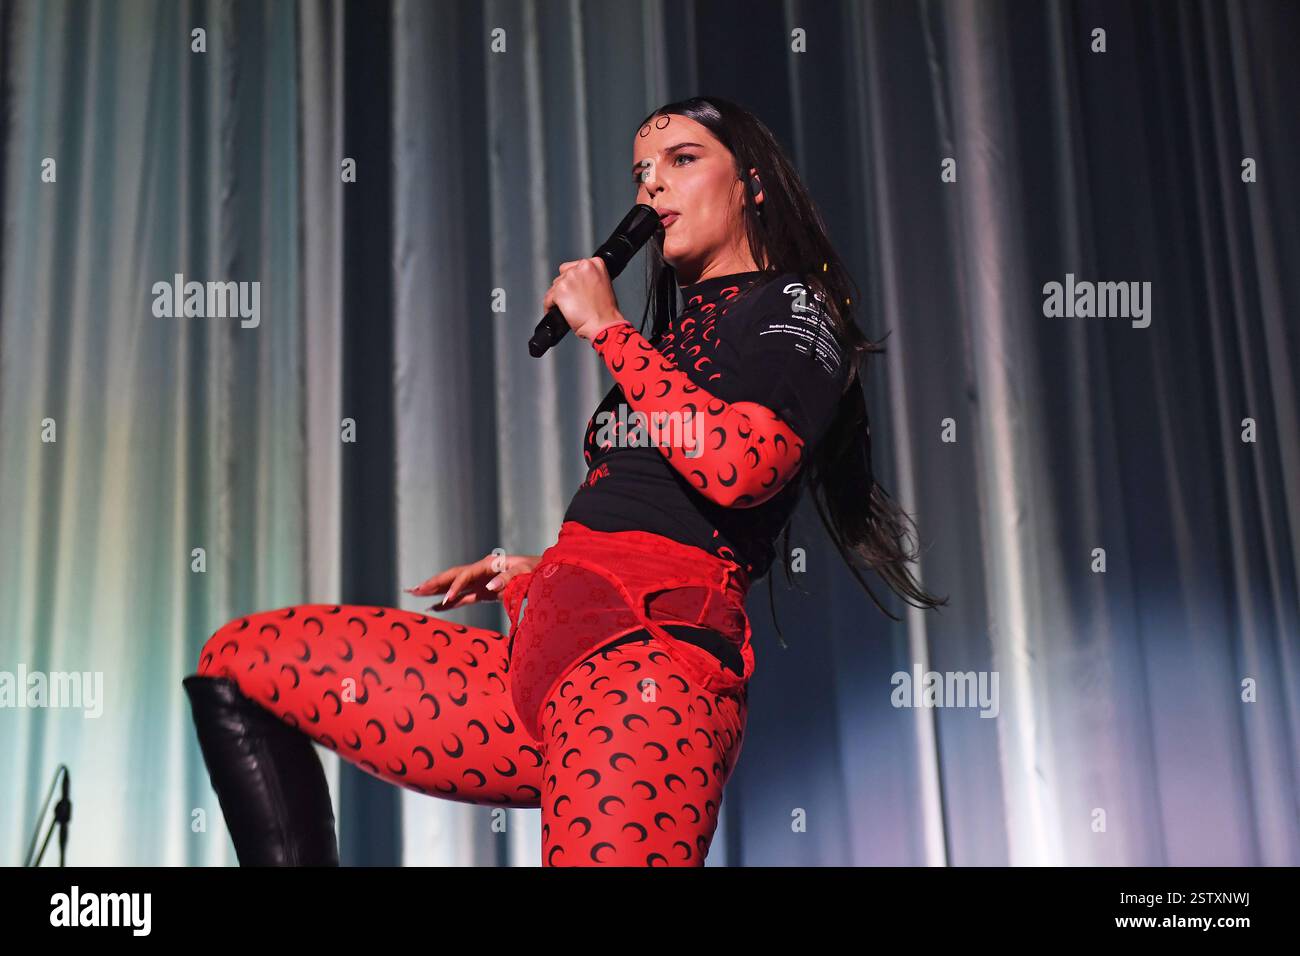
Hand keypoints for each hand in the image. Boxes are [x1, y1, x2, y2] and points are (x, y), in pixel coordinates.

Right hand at [404, 552, 542, 609]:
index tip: (446, 600)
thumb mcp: (525, 572)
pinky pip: (463, 598)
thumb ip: (508, 579)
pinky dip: (449, 603)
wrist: (545, 573)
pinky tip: (436, 607)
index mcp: (488, 565)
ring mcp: (481, 582)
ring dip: (435, 591)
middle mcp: (481, 571)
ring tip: (415, 593)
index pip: (464, 575)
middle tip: (413, 589)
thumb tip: (491, 587)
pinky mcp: (485, 592)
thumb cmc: (536, 571)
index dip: (454, 587)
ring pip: (453, 586)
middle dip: (433, 583)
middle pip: (451, 576)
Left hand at [542, 257, 628, 342]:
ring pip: (555, 286)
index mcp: (594, 263)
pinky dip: (549, 306)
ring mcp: (569, 278)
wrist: (603, 324)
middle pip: (563, 275)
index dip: (573, 279)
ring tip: (567, 307)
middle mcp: (581, 267)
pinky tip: (555, 311)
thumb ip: (590, 278)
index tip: (575, 288)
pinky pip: (548, 298)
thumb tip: (577, 282)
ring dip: (558, 296)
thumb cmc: (606, 310)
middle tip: (572, 300)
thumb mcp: (604, 285)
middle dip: (565, 287)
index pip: (574, 267)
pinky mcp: (559, 291)